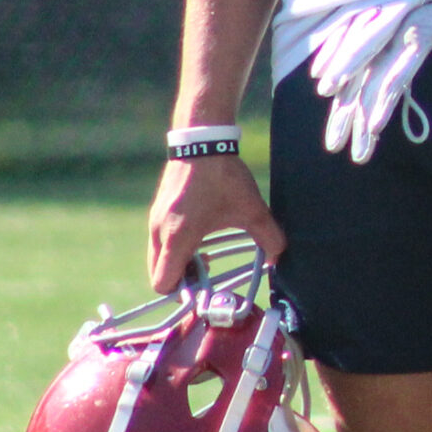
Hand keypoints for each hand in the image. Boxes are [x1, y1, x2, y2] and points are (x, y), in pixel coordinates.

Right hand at [147, 156, 285, 292]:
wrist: (202, 141)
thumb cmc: (224, 177)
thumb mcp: (252, 209)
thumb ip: (268, 236)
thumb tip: (278, 257)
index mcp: (177, 239)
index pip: (163, 283)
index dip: (183, 291)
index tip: (205, 283)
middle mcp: (158, 232)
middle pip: (158, 273)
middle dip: (181, 277)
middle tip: (208, 267)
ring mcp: (154, 219)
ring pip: (157, 256)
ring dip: (177, 260)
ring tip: (205, 250)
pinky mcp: (157, 208)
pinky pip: (158, 240)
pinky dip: (174, 245)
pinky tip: (198, 230)